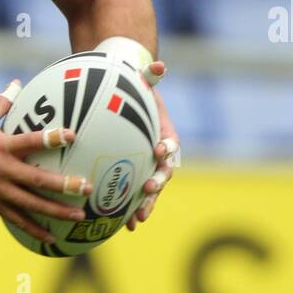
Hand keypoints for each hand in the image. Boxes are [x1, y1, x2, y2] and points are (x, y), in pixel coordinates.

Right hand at [0, 81, 92, 244]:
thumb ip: (1, 104)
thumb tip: (16, 83)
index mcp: (2, 146)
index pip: (31, 140)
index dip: (51, 137)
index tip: (72, 135)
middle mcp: (3, 170)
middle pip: (38, 179)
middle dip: (65, 185)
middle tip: (87, 187)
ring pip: (32, 204)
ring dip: (57, 211)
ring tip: (79, 215)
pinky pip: (18, 219)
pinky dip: (35, 229)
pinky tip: (53, 236)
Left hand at [126, 61, 179, 231]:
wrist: (128, 104)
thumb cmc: (134, 93)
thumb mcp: (141, 81)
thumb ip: (149, 75)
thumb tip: (159, 64)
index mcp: (165, 134)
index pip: (170, 142)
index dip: (167, 147)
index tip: (159, 151)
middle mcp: (160, 155)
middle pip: (163, 172)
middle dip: (157, 183)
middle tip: (148, 189)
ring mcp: (148, 169)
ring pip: (150, 190)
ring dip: (145, 205)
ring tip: (136, 218)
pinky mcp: (135, 179)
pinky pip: (134, 198)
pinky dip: (130, 212)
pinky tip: (122, 227)